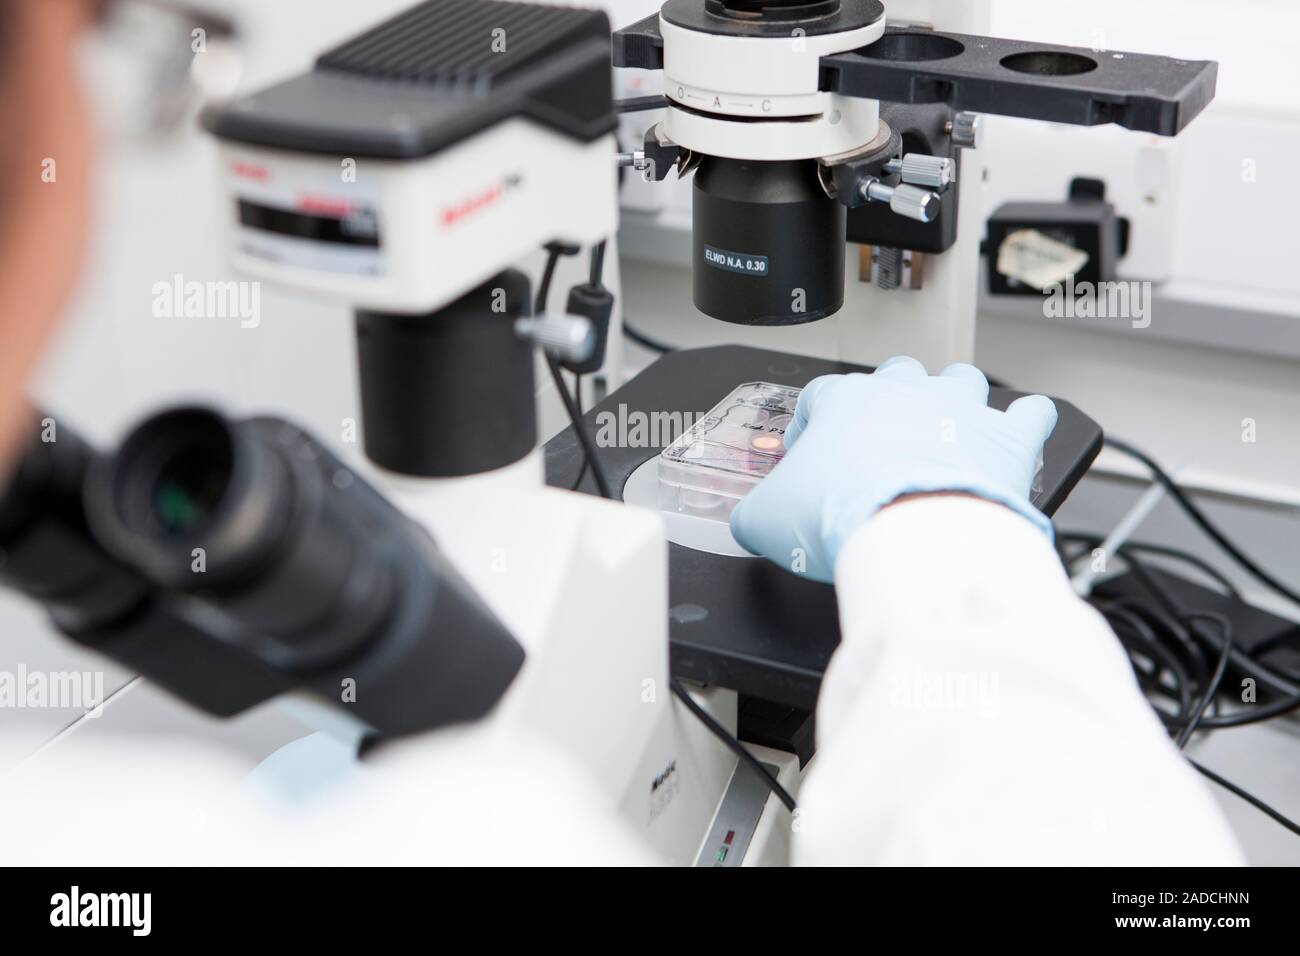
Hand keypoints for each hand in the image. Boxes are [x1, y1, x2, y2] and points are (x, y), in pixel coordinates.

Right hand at [729, 356, 1058, 581]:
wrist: (913, 534)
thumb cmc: (842, 516)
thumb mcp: (765, 520)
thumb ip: (753, 515)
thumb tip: (749, 525)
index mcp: (844, 402)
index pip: (820, 396)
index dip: (811, 424)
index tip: (807, 454)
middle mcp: (904, 394)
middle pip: (895, 373)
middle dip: (888, 395)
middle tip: (880, 433)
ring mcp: (959, 411)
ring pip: (960, 379)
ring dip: (954, 397)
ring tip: (947, 425)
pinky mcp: (1007, 439)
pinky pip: (1029, 413)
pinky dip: (1027, 420)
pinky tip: (1022, 430)